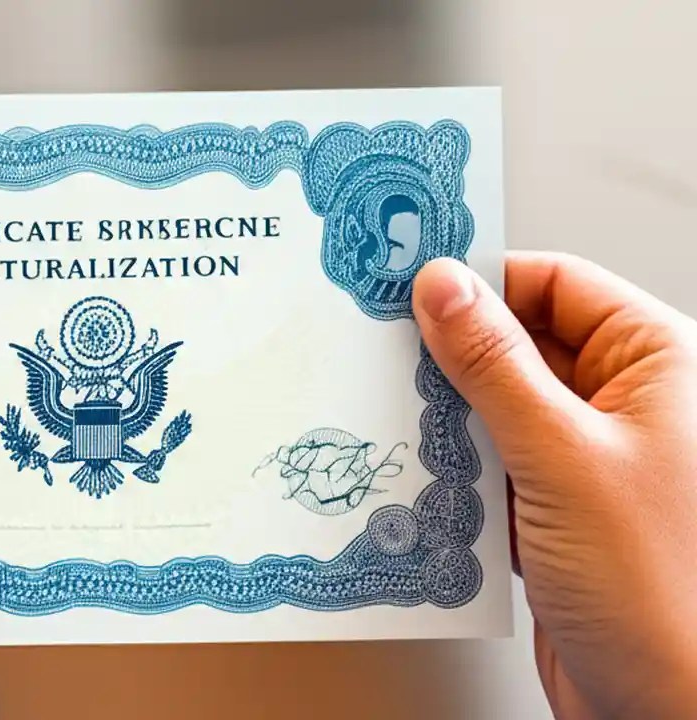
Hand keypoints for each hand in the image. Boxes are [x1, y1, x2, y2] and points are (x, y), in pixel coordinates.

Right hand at [413, 253, 696, 718]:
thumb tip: (444, 287)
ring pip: (498, 410)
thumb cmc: (666, 592)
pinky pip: (493, 469)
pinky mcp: (559, 515)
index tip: (407, 281)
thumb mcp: (563, 457)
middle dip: (452, 356)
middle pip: (521, 346)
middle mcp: (629, 406)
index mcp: (660, 365)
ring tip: (393, 420)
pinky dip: (455, 473)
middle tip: (380, 350)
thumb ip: (495, 365)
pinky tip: (421, 480)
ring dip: (447, 421)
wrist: (672, 715)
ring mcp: (591, 463)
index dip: (482, 279)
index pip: (557, 284)